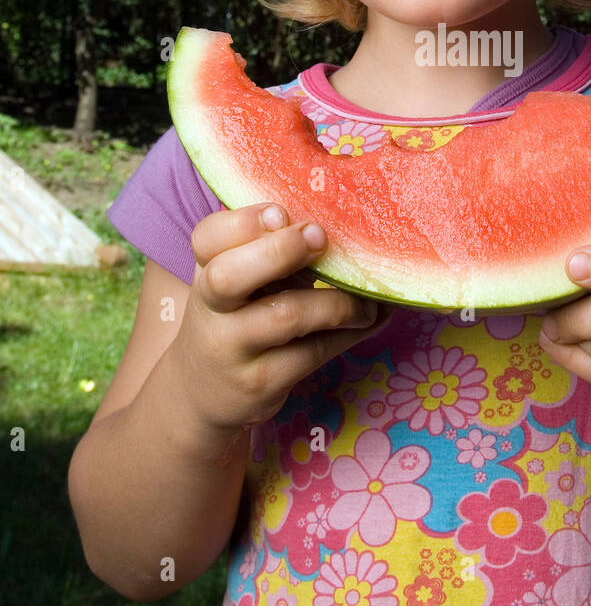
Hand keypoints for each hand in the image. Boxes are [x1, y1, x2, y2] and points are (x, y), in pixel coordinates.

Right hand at [171, 204, 391, 437]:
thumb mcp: (239, 279)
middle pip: (228, 277)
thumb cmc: (235, 316)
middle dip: (280, 252)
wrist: (203, 391)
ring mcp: (233, 350)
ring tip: (368, 299)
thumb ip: (268, 248)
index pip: (207, 238)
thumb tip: (338, 222)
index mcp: (206, 269)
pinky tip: (370, 320)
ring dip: (338, 301)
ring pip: (286, 316)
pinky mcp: (261, 383)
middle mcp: (211, 308)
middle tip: (321, 238)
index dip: (243, 222)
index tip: (281, 214)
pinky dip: (349, 333)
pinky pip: (312, 353)